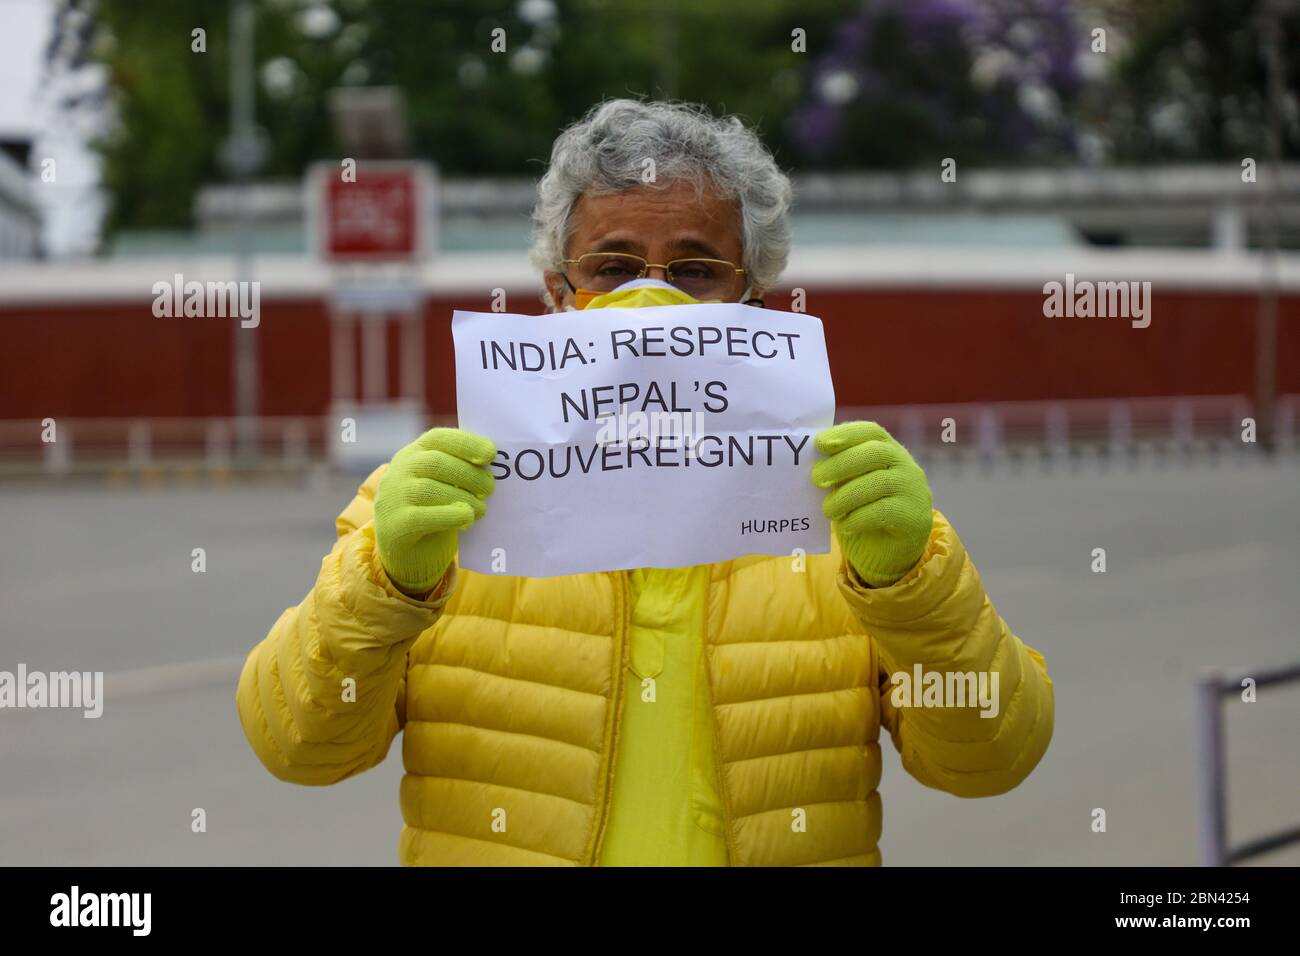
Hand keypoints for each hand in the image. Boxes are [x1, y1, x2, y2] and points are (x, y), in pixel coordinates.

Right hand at [374, 428, 495, 593]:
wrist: (407, 552)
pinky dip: (450, 516)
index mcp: (414, 454)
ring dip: (463, 498)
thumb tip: (491, 469)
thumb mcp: (444, 485)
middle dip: (469, 474)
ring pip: (429, 490)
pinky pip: (422, 517)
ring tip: (481, 509)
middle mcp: (399, 471)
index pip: (438, 438)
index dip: (466, 443)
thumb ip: (460, 472)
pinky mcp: (395, 525)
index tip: (490, 454)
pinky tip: (466, 518)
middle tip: (490, 488)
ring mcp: (393, 497)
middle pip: (436, 463)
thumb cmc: (433, 512)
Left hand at [811, 421, 932, 587]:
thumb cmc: (863, 511)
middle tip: (816, 478)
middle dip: (841, 464)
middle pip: (875, 453)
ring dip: (845, 496)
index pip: (871, 431)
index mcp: (888, 450)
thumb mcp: (848, 486)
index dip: (845, 434)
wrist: (888, 551)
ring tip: (828, 509)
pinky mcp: (914, 517)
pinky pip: (883, 512)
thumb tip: (811, 464)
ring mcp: (913, 490)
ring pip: (878, 483)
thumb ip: (837, 472)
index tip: (820, 443)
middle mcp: (905, 465)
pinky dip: (857, 518)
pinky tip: (845, 526)